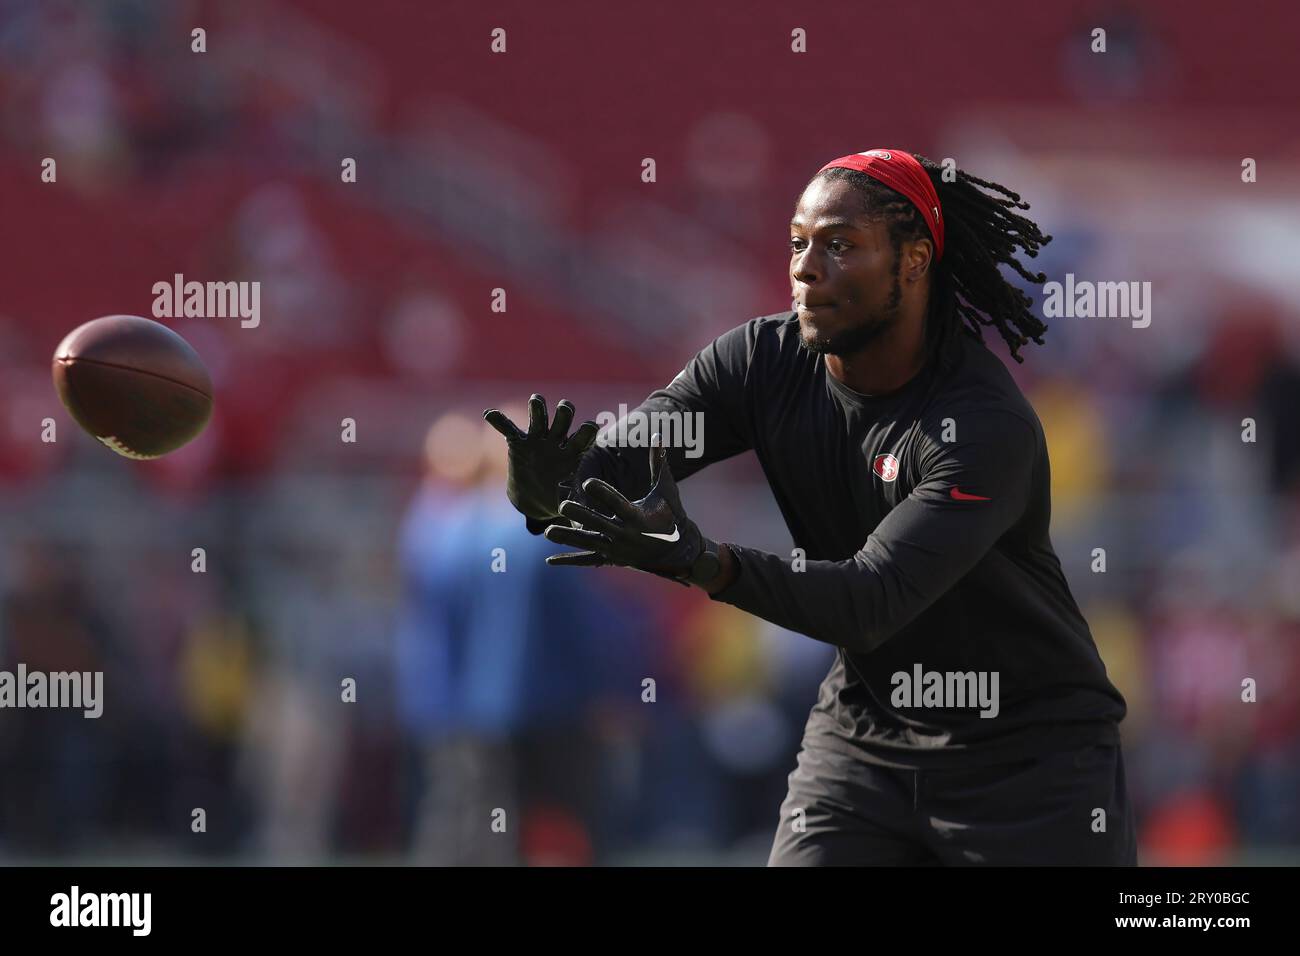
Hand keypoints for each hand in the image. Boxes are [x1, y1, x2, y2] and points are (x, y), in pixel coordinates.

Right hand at [483, 394, 598, 521]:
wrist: (536, 496)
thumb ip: (577, 509)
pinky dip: (499, 421)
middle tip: (565, 409)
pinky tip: (489, 414)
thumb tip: (587, 529)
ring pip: (539, 417)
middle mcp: (557, 440)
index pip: (584, 436)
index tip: (591, 426)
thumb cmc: (558, 496)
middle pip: (563, 420)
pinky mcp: (518, 442)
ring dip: (538, 408)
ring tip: (537, 400)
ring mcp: (537, 439)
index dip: (587, 431)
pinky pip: (508, 428)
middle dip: (565, 413)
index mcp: (574, 452)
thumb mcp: (569, 502)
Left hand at [543, 437, 721, 586]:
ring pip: (589, 543)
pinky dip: (569, 560)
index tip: (587, 482)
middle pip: (599, 524)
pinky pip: (587, 560)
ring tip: (548, 531)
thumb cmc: (670, 514)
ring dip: (568, 538)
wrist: (676, 549)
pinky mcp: (611, 559)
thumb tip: (656, 434)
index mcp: (638, 517)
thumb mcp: (665, 489)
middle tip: (562, 505)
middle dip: (581, 515)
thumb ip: (658, 463)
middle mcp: (626, 535)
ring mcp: (617, 549)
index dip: (603, 493)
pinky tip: (549, 560)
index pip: (617, 503)